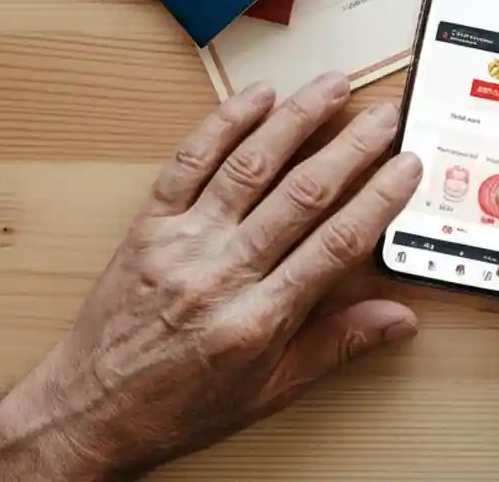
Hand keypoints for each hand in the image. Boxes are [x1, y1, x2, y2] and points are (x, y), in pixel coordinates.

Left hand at [0, 72, 422, 480]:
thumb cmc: (178, 406)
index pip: (337, 244)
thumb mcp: (270, 391)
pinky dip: (224, 124)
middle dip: (350, 148)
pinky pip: (189, 163)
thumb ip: (337, 346)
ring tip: (332, 87)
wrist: (92, 411)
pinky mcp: (148, 226)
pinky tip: (256, 97)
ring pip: (250, 167)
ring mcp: (182, 242)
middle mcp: (221, 273)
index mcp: (259, 319)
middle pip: (301, 195)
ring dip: (296, 120)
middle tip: (383, 117)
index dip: (379, 199)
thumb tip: (398, 320)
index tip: (406, 167)